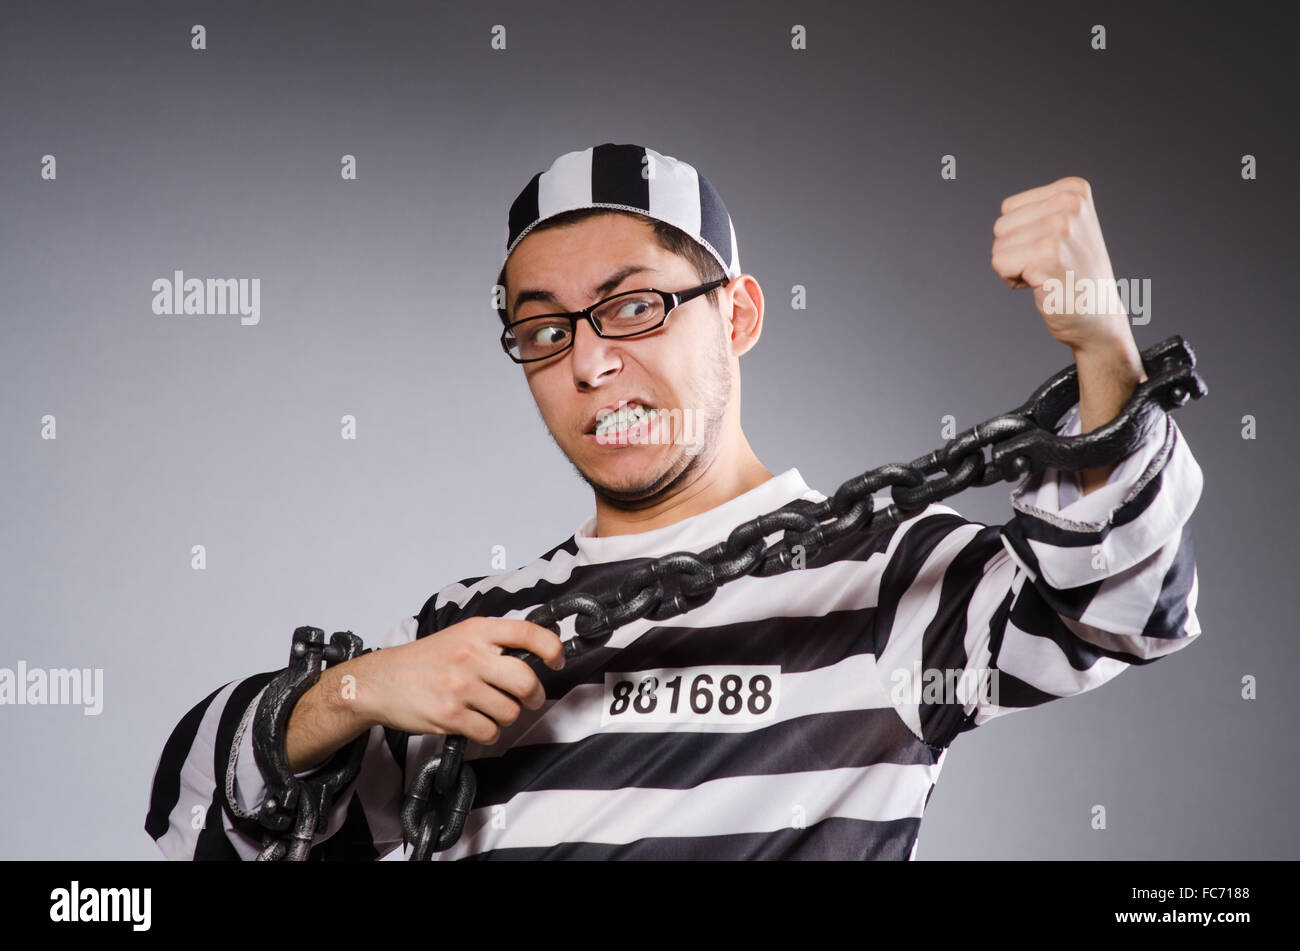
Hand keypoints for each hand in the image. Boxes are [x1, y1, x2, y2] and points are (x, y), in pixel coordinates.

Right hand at [352, 616, 565, 745]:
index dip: (551, 647)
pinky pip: (489, 732)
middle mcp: (470, 656)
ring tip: (490, 710)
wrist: (381, 681)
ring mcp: (460, 687)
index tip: (557, 659)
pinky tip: (476, 723)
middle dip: (534, 696)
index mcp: (476, 632)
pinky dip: (488, 733)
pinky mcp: (450, 715)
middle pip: (526, 681)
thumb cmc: (422, 661)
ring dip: (506, 716)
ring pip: (510, 711)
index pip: (527, 633)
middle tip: (529, 698)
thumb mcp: (459, 636)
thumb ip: (493, 643)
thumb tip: (534, 657)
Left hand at [991, 176, 1133, 352]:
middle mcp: (1070, 204)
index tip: (1051, 249)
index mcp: (1074, 190)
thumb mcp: (1068, 226)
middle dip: (1015, 251)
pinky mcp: (1049, 255)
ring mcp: (1061, 228)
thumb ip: (1041, 209)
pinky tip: (1041, 285)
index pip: (1009, 208)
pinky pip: (999, 263)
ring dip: (1014, 266)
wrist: (1098, 316)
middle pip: (1001, 226)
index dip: (1021, 235)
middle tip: (1048, 265)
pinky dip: (1012, 280)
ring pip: (998, 246)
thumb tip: (1006, 210)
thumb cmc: (1075, 274)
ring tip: (1046, 274)